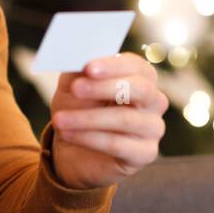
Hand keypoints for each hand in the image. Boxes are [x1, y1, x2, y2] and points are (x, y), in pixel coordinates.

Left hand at [49, 51, 167, 189]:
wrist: (73, 149)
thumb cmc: (79, 109)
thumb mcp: (73, 86)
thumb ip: (78, 71)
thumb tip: (78, 59)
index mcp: (141, 77)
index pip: (136, 66)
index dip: (113, 66)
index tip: (88, 68)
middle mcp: (154, 101)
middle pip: (140, 89)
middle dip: (104, 87)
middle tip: (76, 89)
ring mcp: (153, 128)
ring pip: (125, 119)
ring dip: (88, 118)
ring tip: (59, 119)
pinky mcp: (145, 153)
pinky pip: (118, 144)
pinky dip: (89, 138)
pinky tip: (68, 135)